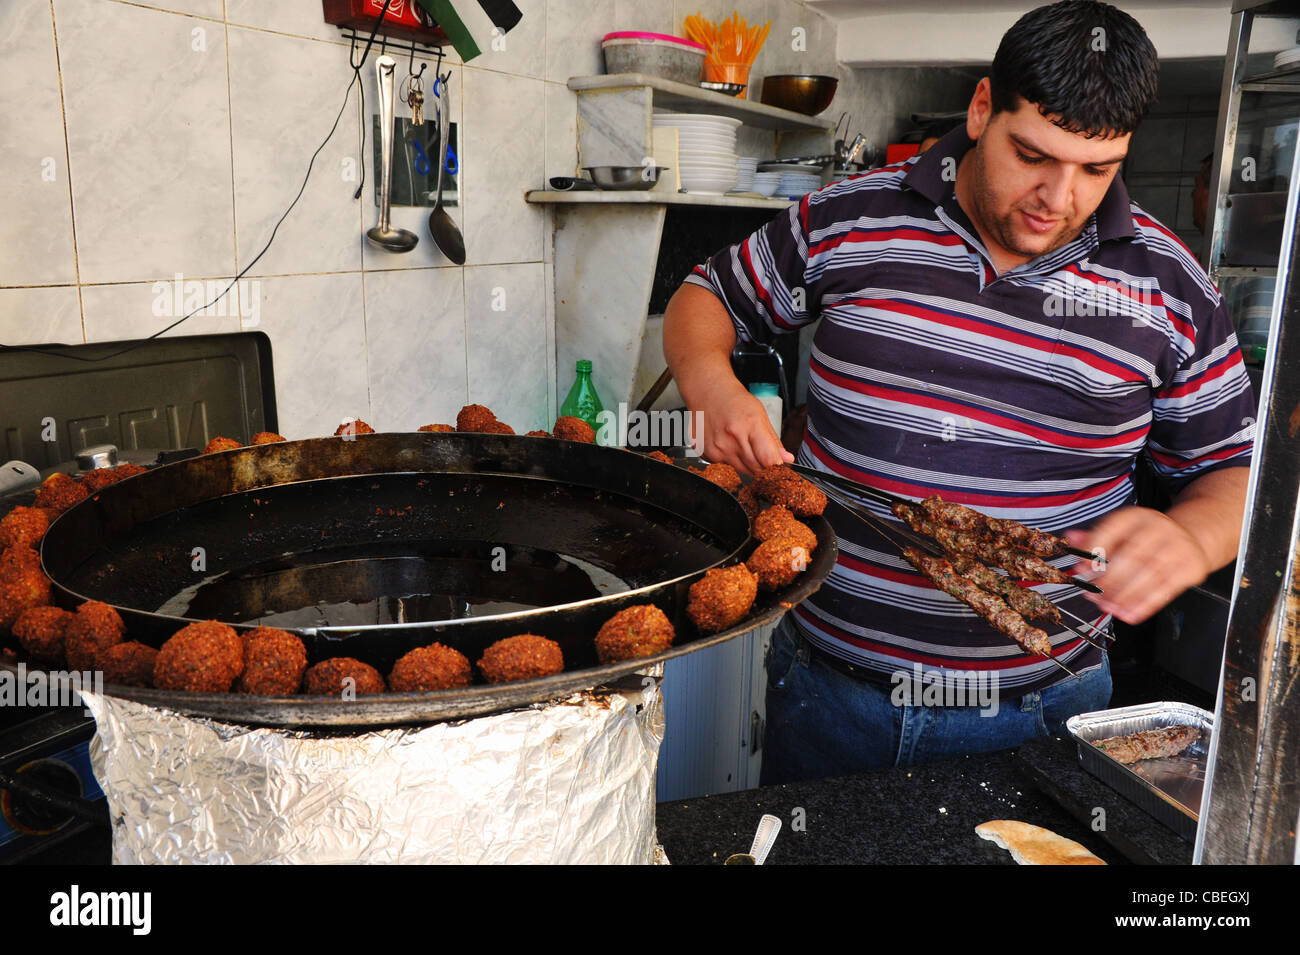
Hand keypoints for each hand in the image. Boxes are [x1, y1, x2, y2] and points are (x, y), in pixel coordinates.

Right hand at [688, 378, 793, 474]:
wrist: (708, 393)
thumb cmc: (734, 401)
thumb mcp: (760, 414)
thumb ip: (773, 440)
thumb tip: (786, 459)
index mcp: (750, 425)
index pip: (769, 460)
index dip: (777, 465)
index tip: (780, 465)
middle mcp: (732, 439)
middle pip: (757, 469)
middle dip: (764, 465)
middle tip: (761, 451)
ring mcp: (718, 448)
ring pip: (743, 470)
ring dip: (748, 463)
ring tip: (743, 443)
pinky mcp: (707, 454)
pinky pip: (727, 466)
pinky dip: (732, 460)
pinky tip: (729, 444)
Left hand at [1065, 507, 1210, 624]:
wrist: (1190, 537)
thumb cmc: (1149, 536)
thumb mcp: (1123, 531)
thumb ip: (1095, 537)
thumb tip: (1070, 538)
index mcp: (1136, 516)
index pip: (1112, 530)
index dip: (1095, 551)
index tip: (1082, 569)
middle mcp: (1159, 528)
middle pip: (1132, 556)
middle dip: (1110, 579)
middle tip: (1095, 594)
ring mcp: (1178, 547)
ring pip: (1149, 575)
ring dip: (1126, 596)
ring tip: (1110, 608)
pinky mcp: (1190, 568)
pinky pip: (1166, 589)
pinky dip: (1146, 605)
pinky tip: (1130, 614)